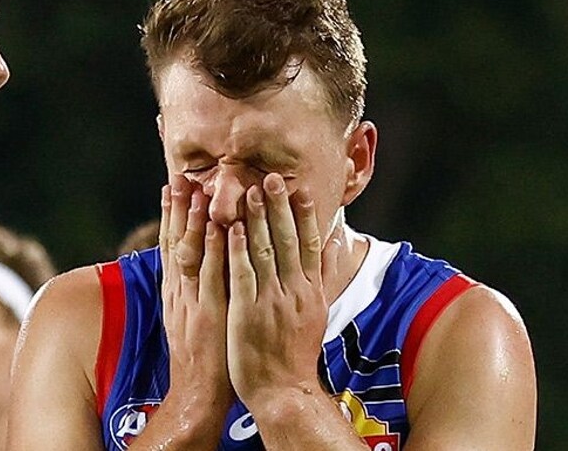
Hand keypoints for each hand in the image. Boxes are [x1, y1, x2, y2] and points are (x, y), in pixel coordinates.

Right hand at [159, 176, 233, 410]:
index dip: (169, 215)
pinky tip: (221, 227)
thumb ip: (191, 290)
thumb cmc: (203, 356)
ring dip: (194, 220)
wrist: (198, 392)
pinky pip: (213, 275)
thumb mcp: (189, 317)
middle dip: (177, 209)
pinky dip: (216, 249)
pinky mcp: (210, 313)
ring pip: (191, 253)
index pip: (168, 245)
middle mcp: (179, 291)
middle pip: (174, 242)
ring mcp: (193, 301)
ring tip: (197, 190)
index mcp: (175, 291)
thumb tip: (194, 264)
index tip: (170, 186)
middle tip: (179, 176)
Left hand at [226, 174, 327, 405]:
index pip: (312, 245)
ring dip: (257, 219)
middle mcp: (294, 292)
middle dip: (280, 207)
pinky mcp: (247, 312)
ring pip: (264, 251)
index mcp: (311, 292)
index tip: (301, 189)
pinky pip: (242, 275)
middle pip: (289, 241)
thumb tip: (336, 246)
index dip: (306, 215)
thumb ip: (321, 278)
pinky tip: (231, 228)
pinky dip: (237, 249)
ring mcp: (271, 301)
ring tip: (250, 191)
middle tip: (273, 177)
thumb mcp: (316, 313)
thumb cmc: (294, 354)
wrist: (283, 391)